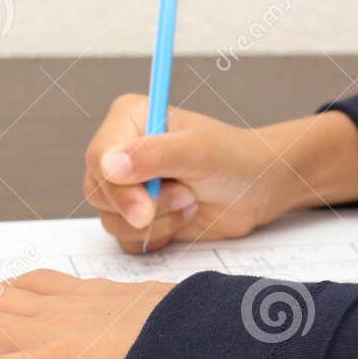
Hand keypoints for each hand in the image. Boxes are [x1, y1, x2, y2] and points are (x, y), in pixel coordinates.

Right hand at [82, 94, 286, 252]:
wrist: (259, 188)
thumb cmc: (234, 158)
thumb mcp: (199, 151)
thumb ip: (154, 155)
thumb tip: (108, 165)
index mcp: (129, 119)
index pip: (99, 156)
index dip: (118, 188)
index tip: (144, 210)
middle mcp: (121, 150)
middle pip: (99, 192)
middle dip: (146, 206)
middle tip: (186, 197)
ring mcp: (127, 185)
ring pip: (111, 220)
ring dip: (157, 222)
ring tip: (190, 202)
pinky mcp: (137, 216)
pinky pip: (125, 239)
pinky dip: (156, 237)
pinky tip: (183, 218)